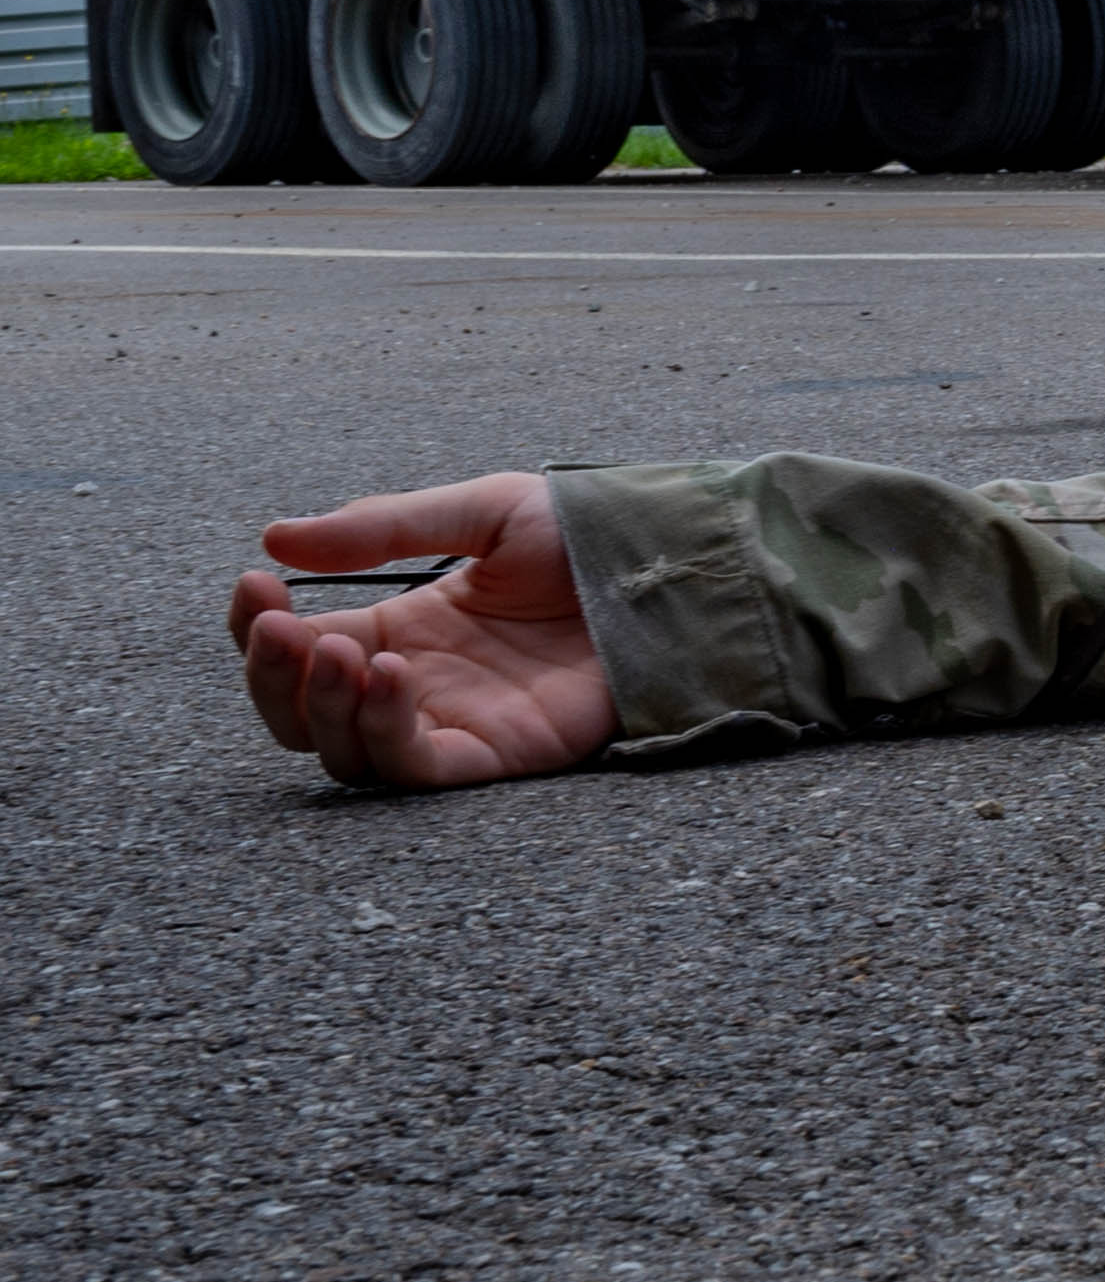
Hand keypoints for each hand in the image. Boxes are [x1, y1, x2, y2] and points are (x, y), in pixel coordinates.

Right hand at [228, 475, 615, 789]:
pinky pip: (420, 769)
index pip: (294, 649)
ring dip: (322, 707)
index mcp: (397, 628)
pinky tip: (390, 677)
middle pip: (301, 714)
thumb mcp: (481, 512)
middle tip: (286, 629)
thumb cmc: (587, 538)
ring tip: (337, 650)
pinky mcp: (499, 755)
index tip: (256, 583)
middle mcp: (413, 684)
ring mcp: (453, 723)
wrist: (671, 565)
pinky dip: (386, 734)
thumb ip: (384, 528)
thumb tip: (275, 537)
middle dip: (272, 678)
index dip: (257, 627)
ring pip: (347, 754)